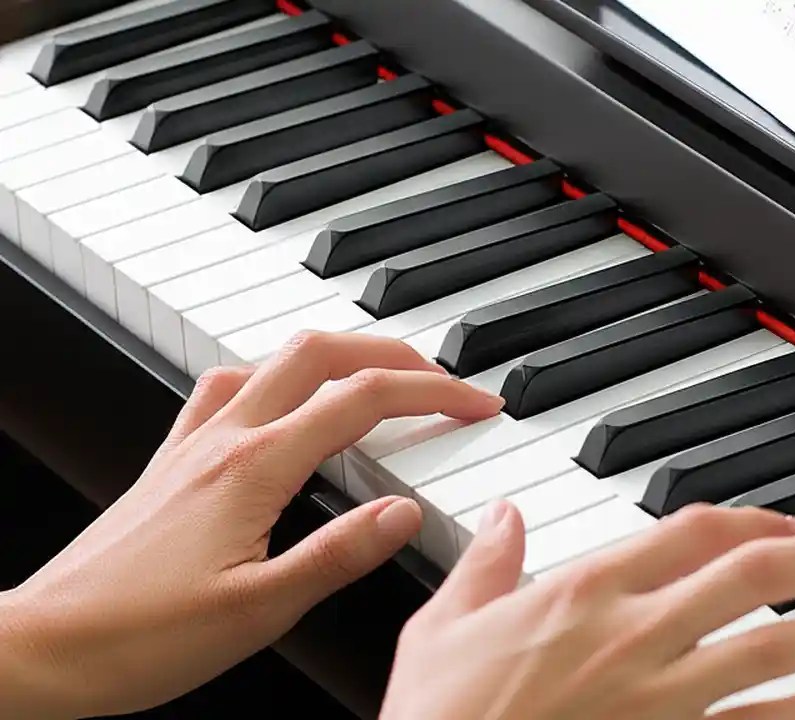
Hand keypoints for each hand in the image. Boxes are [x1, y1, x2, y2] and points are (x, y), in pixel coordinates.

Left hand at [0, 332, 505, 717]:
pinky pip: (228, 387)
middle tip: (442, 376)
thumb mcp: (260, 611)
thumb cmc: (139, 639)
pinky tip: (283, 400)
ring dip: (338, 354)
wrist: (44, 649)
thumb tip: (405, 514)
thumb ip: (339, 554)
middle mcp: (223, 440)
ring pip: (275, 359)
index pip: (363, 401)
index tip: (477, 404)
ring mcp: (192, 445)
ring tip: (378, 377)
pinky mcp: (171, 462)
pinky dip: (276, 375)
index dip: (433, 394)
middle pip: (321, 353)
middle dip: (394, 352)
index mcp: (254, 468)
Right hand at [382, 502, 794, 719]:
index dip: (754, 521)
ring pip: (774, 652)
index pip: (692, 532)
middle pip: (752, 581)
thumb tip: (502, 517)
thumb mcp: (444, 627)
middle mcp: (635, 637)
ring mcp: (660, 700)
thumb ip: (484, 564)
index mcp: (583, 591)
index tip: (790, 527)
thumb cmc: (440, 718)